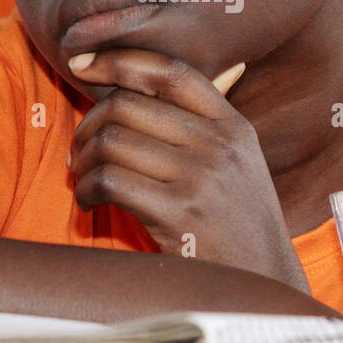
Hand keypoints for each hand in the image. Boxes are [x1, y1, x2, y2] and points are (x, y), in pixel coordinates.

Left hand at [66, 49, 310, 294]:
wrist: (264, 282)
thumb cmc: (239, 226)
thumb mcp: (237, 165)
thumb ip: (201, 128)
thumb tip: (136, 90)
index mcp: (232, 125)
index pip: (169, 71)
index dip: (118, 59)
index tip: (82, 64)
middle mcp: (218, 144)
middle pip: (127, 104)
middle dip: (88, 125)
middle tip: (79, 153)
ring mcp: (201, 177)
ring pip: (111, 140)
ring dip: (83, 161)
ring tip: (83, 180)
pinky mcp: (179, 213)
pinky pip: (109, 181)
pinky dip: (87, 189)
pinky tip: (90, 203)